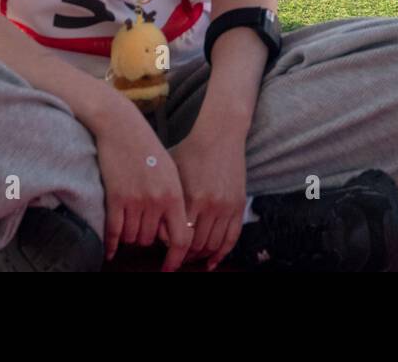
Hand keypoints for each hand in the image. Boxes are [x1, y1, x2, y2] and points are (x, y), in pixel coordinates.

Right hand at [94, 103, 191, 271]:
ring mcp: (136, 200)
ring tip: (128, 225)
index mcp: (176, 194)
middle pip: (151, 241)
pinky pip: (113, 232)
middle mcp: (158, 200)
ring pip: (132, 238)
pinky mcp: (115, 198)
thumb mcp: (170, 172)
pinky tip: (108, 251)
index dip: (177, 258)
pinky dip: (110, 245)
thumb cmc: (148, 149)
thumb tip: (172, 232)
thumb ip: (174, 200)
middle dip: (145, 240)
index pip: (182, 237)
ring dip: (128, 237)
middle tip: (141, 230)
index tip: (170, 269)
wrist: (122, 127)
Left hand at [168, 127, 247, 270]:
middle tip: (176, 260)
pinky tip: (212, 262)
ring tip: (191, 259)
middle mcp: (211, 205)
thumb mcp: (172, 174)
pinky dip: (222, 253)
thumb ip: (167, 202)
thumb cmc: (191, 151)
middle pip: (196, 245)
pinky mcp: (239, 205)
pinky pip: (232, 238)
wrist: (221, 134)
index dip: (171, 252)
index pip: (180, 238)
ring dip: (201, 257)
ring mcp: (227, 206)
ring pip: (213, 245)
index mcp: (191, 198)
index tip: (164, 259)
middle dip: (185, 257)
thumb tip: (158, 232)